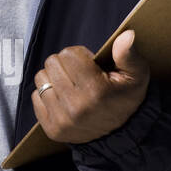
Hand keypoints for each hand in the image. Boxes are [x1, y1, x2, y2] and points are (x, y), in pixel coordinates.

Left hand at [32, 29, 150, 144]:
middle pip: (52, 63)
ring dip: (54, 78)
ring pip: (41, 79)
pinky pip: (35, 97)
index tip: (90, 65)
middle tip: (79, 75)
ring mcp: (62, 119)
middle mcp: (76, 107)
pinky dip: (47, 95)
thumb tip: (126, 35)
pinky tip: (63, 99)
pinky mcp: (52, 128)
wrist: (120, 135)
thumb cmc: (125, 99)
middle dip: (65, 64)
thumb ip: (129, 54)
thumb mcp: (136, 76)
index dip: (80, 55)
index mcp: (96, 91)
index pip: (68, 54)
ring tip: (71, 86)